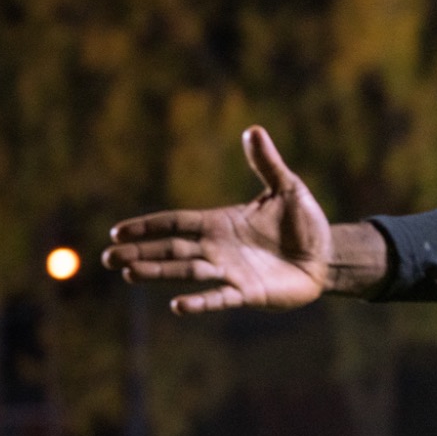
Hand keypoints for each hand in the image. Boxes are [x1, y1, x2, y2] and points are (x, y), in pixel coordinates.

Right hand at [103, 126, 333, 313]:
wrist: (327, 256)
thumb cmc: (304, 223)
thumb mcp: (287, 189)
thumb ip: (267, 163)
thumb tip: (254, 130)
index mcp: (219, 223)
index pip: (176, 223)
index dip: (148, 227)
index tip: (117, 232)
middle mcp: (218, 248)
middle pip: (172, 249)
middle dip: (141, 252)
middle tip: (110, 258)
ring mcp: (231, 272)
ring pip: (188, 272)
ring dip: (159, 272)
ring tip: (130, 274)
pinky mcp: (249, 293)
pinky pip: (220, 298)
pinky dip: (200, 302)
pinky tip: (178, 305)